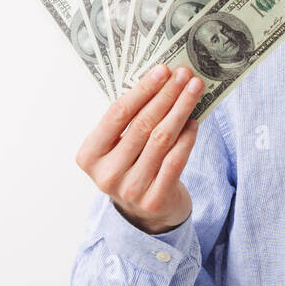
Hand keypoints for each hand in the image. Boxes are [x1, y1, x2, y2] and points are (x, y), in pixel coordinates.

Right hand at [75, 63, 205, 233]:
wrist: (145, 216)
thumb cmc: (132, 169)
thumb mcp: (119, 147)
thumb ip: (131, 120)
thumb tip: (162, 79)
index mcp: (89, 156)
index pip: (117, 114)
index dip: (142, 89)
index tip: (162, 70)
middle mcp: (106, 174)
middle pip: (142, 124)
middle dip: (166, 95)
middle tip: (184, 74)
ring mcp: (130, 189)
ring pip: (161, 139)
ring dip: (181, 109)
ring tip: (194, 89)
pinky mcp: (154, 199)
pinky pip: (175, 160)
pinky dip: (187, 137)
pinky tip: (195, 121)